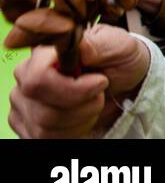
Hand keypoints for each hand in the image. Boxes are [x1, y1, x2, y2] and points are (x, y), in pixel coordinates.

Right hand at [9, 24, 149, 138]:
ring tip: (93, 102)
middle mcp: (25, 76)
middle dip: (81, 105)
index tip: (100, 82)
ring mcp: (23, 102)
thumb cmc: (118, 60)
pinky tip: (83, 115)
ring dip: (81, 118)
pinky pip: (46, 137)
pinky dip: (73, 131)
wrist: (123, 83)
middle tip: (99, 92)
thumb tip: (81, 47)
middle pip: (42, 108)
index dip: (72, 88)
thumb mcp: (120, 46)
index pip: (38, 78)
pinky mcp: (27, 123)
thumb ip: (99, 45)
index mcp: (44, 52)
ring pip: (45, 126)